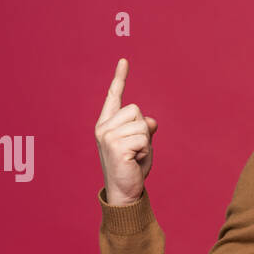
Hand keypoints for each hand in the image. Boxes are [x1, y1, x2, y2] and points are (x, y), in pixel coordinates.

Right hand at [95, 58, 158, 202]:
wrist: (125, 192)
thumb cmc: (132, 168)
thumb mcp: (142, 144)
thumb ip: (144, 129)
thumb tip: (150, 121)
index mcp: (107, 124)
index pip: (113, 97)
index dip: (119, 79)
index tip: (125, 61)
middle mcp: (103, 127)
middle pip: (135, 110)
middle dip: (143, 129)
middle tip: (136, 150)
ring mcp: (107, 136)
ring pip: (141, 124)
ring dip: (145, 142)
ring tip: (135, 156)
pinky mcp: (115, 146)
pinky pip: (143, 138)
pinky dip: (145, 150)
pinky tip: (134, 161)